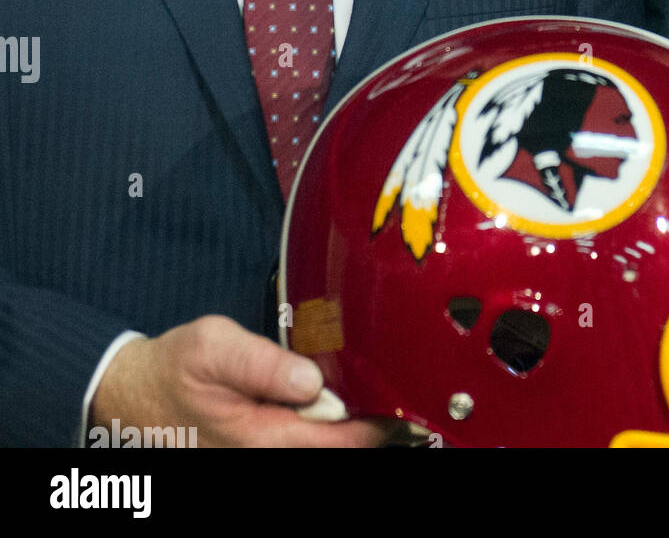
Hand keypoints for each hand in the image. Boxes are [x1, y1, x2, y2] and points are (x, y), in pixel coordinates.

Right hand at [90, 315, 393, 446]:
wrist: (130, 394)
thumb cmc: (172, 368)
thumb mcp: (213, 347)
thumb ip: (263, 364)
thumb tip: (313, 380)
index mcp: (261, 436)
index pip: (337, 440)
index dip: (376, 425)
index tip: (405, 405)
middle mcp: (265, 454)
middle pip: (334, 446)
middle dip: (367, 422)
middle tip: (397, 392)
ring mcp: (261, 452)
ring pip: (320, 443)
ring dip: (347, 423)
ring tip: (373, 391)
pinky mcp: (259, 446)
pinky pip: (303, 439)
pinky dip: (326, 423)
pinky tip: (335, 397)